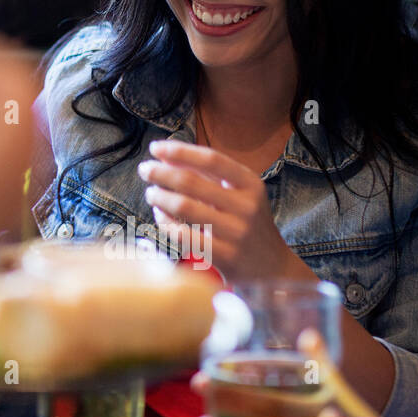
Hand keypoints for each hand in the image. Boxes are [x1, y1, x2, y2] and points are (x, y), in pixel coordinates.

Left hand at [138, 140, 298, 282]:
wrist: (273, 268)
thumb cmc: (247, 223)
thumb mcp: (240, 194)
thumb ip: (208, 174)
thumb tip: (168, 155)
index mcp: (251, 184)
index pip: (211, 159)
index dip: (180, 151)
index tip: (155, 148)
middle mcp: (246, 206)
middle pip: (191, 182)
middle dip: (161, 172)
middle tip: (144, 170)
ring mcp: (236, 233)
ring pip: (184, 207)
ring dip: (159, 196)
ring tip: (151, 193)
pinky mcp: (225, 257)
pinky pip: (184, 235)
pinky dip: (165, 222)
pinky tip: (160, 214)